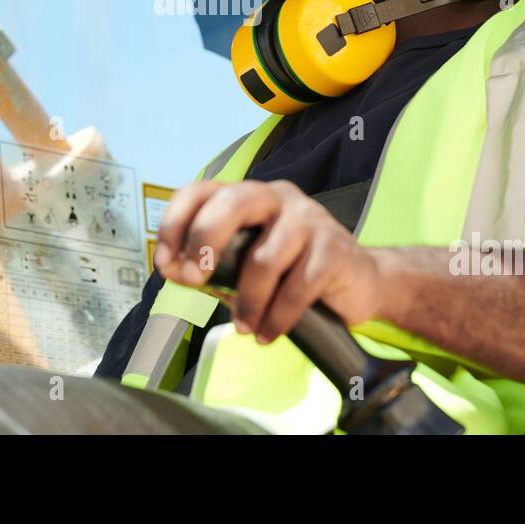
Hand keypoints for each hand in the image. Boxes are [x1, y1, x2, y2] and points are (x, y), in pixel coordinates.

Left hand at [153, 179, 387, 343]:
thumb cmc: (294, 269)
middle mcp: (277, 198)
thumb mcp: (249, 259)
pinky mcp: (334, 248)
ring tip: (245, 327)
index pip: (202, 191)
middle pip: (232, 203)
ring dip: (248, 302)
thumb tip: (174, 271)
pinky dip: (278, 318)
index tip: (164, 263)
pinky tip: (269, 332)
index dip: (175, 223)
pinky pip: (297, 288)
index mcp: (249, 195)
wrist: (360, 281)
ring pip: (264, 258)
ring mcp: (309, 219)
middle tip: (192, 280)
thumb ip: (215, 260)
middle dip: (204, 242)